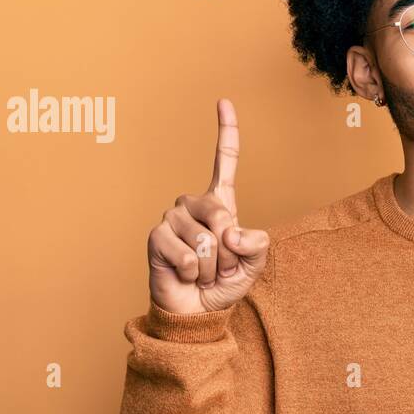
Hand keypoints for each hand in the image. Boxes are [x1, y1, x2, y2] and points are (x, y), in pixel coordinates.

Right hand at [146, 98, 270, 314]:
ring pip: (206, 240)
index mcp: (221, 203)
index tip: (223, 101)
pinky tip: (186, 275)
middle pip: (222, 214)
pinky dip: (195, 273)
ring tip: (203, 272)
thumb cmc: (224, 284)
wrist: (197, 311)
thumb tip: (233, 231)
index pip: (225, 162)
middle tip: (221, 265)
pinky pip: (189, 255)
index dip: (226, 132)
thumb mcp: (253, 264)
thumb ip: (256, 246)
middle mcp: (194, 204)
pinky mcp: (157, 236)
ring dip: (213, 266)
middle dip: (229, 250)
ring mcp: (172, 218)